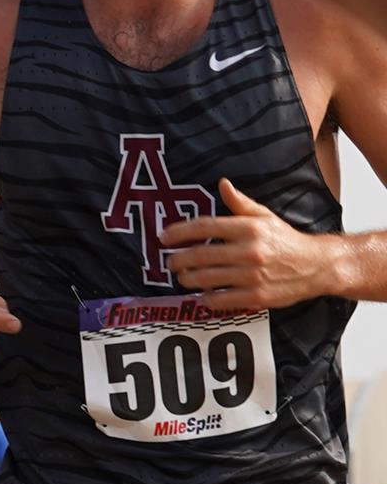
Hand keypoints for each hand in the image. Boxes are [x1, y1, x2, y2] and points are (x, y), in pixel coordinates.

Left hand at [163, 179, 331, 309]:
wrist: (318, 266)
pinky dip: (206, 298)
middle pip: (200, 255)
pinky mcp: (257, 296)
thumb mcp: (266, 217)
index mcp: (249, 228)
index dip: (179, 232)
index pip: (205, 226)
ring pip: (207, 278)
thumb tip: (222, 184)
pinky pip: (222, 299)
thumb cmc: (287, 240)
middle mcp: (249, 250)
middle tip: (170, 262)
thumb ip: (240, 204)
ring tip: (182, 277)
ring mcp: (253, 275)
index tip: (163, 237)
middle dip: (179, 259)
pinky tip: (201, 295)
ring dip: (188, 279)